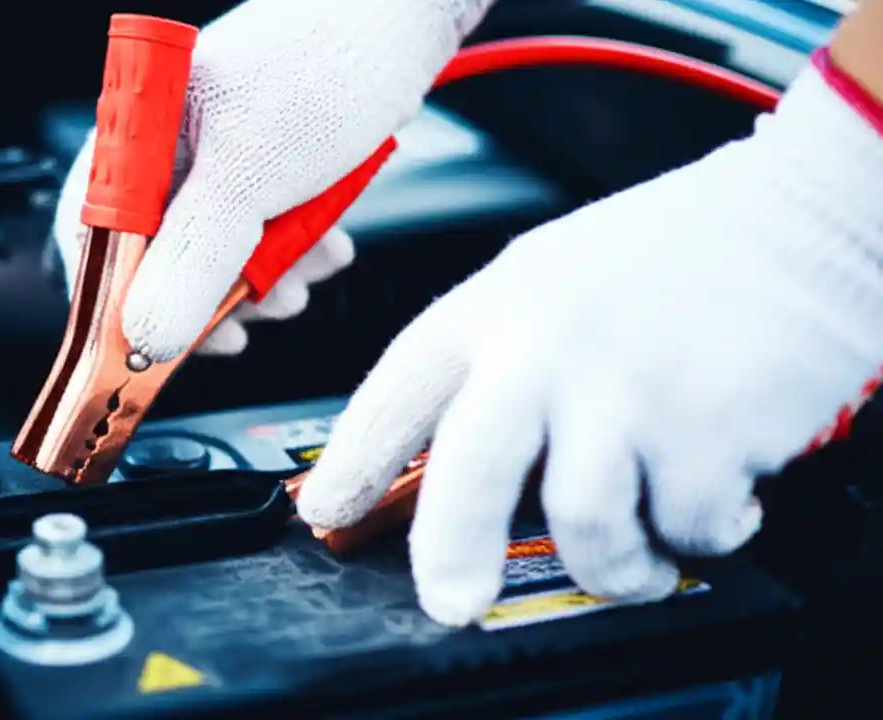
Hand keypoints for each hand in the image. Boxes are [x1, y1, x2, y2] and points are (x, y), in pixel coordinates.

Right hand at [52, 0, 492, 358]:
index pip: (91, 236)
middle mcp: (163, 143)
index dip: (117, 303)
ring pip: (215, 250)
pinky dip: (290, 249)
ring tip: (307, 269)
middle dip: (213, 293)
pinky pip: (257, 230)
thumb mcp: (252, 174)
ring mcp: (213, 154)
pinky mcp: (258, 163)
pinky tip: (323, 246)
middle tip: (255, 311)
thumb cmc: (328, 59)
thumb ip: (194, 261)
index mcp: (134, 130)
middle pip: (156, 255)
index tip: (152, 349)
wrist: (409, 14)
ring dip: (265, 275)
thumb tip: (148, 336)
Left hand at [296, 63, 882, 626]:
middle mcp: (549, 346)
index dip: (352, 459)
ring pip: (582, 524)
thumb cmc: (677, 252)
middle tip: (452, 602)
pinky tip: (718, 499)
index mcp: (499, 304)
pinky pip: (686, 528)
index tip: (324, 510)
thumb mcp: (554, 276)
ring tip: (634, 562)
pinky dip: (703, 534)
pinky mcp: (708, 428)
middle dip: (450, 549)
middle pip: (471, 469)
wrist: (802, 216)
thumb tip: (461, 448)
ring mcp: (627, 387)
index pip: (399, 390)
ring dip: (611, 566)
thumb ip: (502, 354)